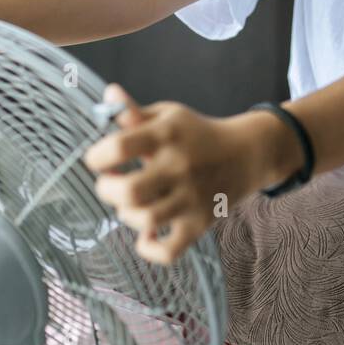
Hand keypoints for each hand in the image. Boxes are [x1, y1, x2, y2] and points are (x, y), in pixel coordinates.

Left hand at [82, 84, 291, 264]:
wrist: (246, 154)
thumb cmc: (197, 134)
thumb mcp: (168, 117)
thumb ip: (134, 112)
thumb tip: (108, 94)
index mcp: (167, 136)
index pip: (119, 147)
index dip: (97, 156)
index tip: (98, 159)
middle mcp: (180, 167)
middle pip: (129, 192)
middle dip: (107, 190)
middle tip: (111, 183)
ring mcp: (191, 198)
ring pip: (145, 220)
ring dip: (126, 214)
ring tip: (130, 203)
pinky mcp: (199, 224)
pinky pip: (168, 251)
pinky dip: (149, 248)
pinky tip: (147, 233)